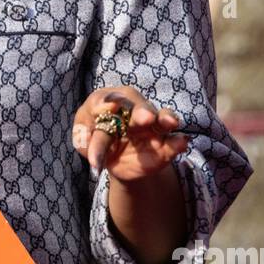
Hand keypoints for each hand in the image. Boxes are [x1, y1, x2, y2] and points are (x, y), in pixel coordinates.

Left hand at [72, 86, 188, 182]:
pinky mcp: (163, 146)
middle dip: (142, 111)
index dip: (108, 103)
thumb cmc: (95, 138)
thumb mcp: (83, 138)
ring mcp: (152, 127)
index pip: (106, 102)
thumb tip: (89, 138)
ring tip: (170, 123)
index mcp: (111, 102)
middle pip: (139, 107)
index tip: (110, 106)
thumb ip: (83, 137)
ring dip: (166, 119)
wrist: (115, 161)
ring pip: (162, 118)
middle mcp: (134, 110)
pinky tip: (181, 142)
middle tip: (145, 118)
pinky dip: (178, 142)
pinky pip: (173, 142)